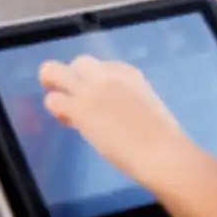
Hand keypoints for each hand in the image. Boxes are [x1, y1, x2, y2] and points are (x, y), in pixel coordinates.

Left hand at [39, 56, 193, 185]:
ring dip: (54, 89)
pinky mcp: (79, 109)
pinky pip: (53, 101)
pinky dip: (57, 112)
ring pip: (51, 71)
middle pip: (78, 63)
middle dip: (73, 79)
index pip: (102, 66)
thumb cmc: (164, 139)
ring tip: (64, 110)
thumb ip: (128, 101)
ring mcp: (90, 90)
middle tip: (75, 100)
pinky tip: (70, 124)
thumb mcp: (148, 106)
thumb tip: (116, 112)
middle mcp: (106, 75)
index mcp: (128, 73)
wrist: (162, 153)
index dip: (96, 83)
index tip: (103, 102)